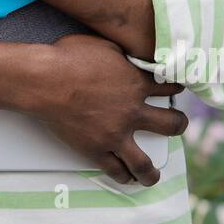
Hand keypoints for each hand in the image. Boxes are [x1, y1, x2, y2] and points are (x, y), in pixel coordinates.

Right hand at [20, 33, 187, 185]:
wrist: (45, 80)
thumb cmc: (68, 58)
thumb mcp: (104, 46)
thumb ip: (124, 56)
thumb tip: (130, 56)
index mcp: (136, 83)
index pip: (169, 88)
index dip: (177, 89)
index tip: (177, 91)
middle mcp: (132, 112)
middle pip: (171, 125)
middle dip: (178, 125)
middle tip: (177, 125)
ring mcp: (115, 134)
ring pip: (145, 162)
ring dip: (153, 170)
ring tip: (154, 174)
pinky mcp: (95, 149)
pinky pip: (115, 170)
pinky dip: (122, 176)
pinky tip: (126, 178)